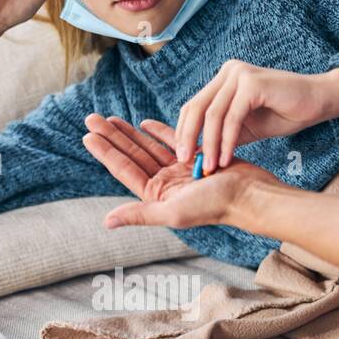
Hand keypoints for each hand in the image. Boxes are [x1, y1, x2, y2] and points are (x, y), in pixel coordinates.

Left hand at [81, 114, 280, 228]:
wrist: (251, 195)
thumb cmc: (216, 206)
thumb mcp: (174, 211)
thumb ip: (140, 214)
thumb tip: (106, 222)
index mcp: (156, 196)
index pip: (124, 169)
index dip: (105, 151)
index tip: (87, 134)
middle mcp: (164, 184)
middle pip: (132, 155)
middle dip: (111, 136)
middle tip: (90, 117)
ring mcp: (178, 171)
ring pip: (148, 147)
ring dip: (129, 132)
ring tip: (110, 117)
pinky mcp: (194, 159)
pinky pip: (171, 142)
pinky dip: (157, 131)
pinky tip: (143, 122)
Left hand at [173, 61, 338, 171]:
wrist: (319, 101)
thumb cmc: (284, 113)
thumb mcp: (245, 127)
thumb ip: (222, 133)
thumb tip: (196, 153)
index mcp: (223, 79)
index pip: (193, 106)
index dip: (183, 132)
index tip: (182, 158)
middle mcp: (228, 72)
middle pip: (196, 108)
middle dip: (188, 138)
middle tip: (185, 164)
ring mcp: (239, 74)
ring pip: (212, 115)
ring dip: (209, 145)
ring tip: (208, 168)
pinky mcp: (252, 83)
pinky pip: (232, 118)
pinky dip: (227, 141)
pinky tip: (227, 159)